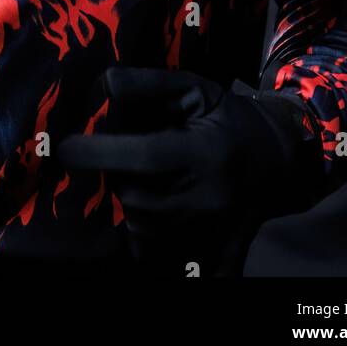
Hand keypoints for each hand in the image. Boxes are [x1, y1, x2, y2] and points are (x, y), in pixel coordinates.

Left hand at [56, 68, 323, 276]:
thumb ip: (148, 84)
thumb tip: (104, 83)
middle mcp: (208, 198)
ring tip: (140, 184)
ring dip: (131, 208)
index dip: (99, 152)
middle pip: (137, 200)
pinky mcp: (219, 257)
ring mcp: (214, 233)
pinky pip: (167, 262)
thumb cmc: (227, 118)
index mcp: (203, 153)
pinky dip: (149, 243)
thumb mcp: (193, 89)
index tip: (65, 147)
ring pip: (145, 232)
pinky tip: (152, 216)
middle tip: (117, 163)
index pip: (144, 157)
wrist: (280, 158)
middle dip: (116, 180)